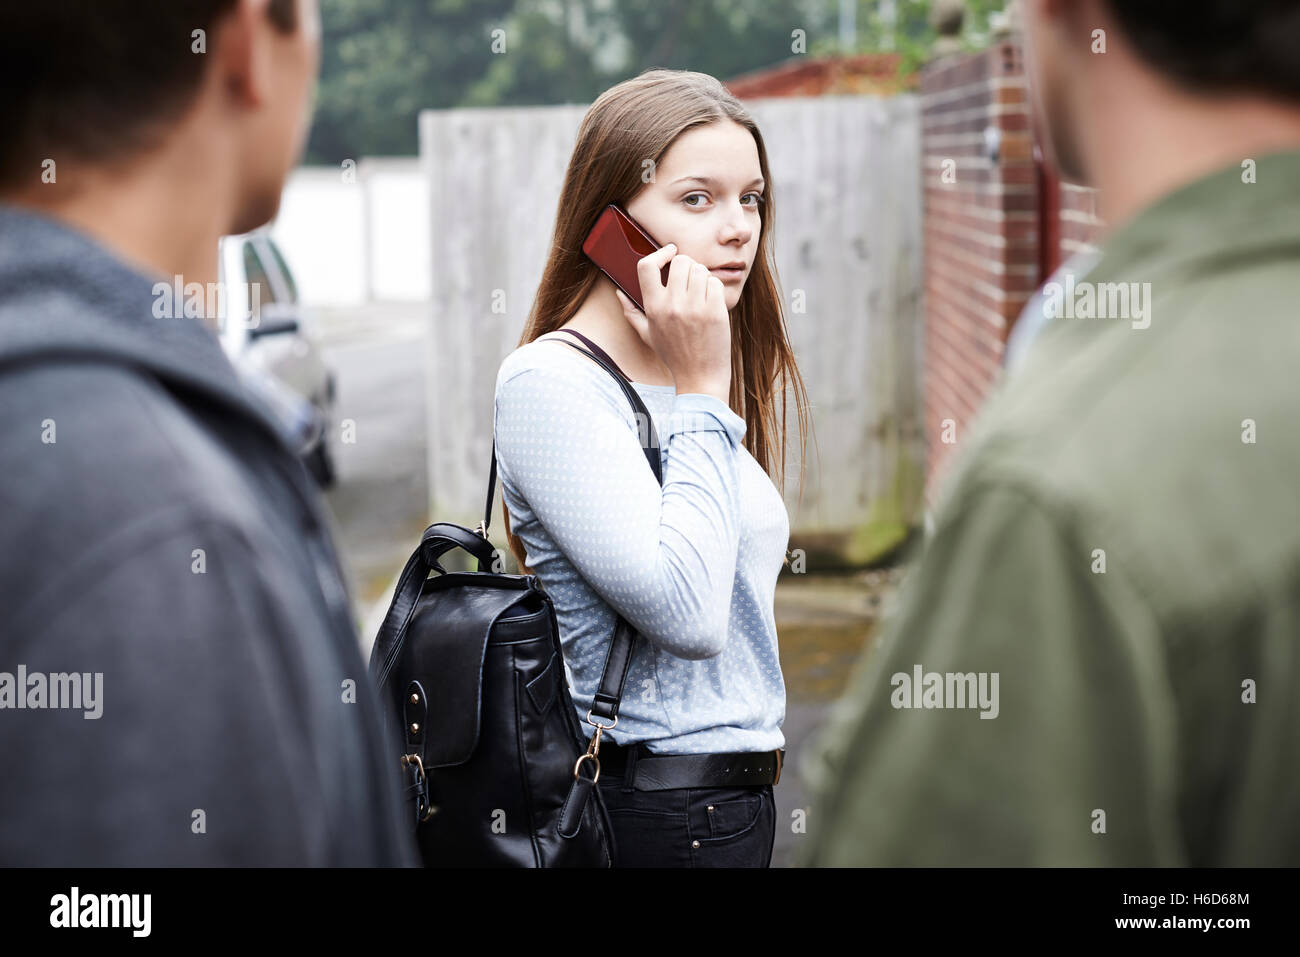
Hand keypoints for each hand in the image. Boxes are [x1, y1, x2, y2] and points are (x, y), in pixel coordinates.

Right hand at [613, 243, 731, 402]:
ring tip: (700, 292)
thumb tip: (618, 292)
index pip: (647, 266)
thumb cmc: (674, 355)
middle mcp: (672, 305)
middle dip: (687, 265)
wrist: (700, 377)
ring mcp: (695, 308)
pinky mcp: (715, 311)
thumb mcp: (647, 335)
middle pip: (680, 261)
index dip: (659, 253)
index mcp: (653, 308)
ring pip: (700, 269)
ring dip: (702, 276)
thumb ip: (631, 312)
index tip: (669, 251)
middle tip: (690, 279)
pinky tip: (711, 300)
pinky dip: (714, 288)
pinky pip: (715, 282)